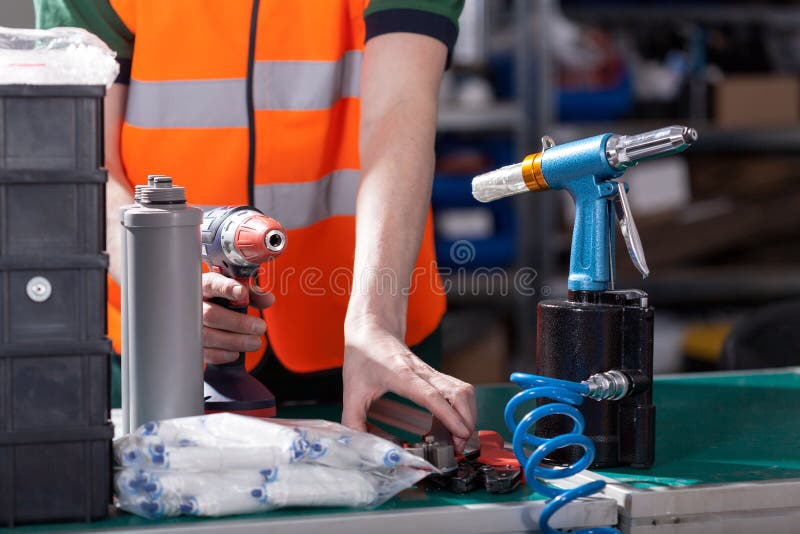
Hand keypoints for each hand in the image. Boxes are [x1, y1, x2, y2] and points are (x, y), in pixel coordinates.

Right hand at [201, 272, 273, 363]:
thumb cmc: (226, 299)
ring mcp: (190, 326)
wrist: (213, 314)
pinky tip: (236, 353)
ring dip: (235, 341)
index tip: (242, 293)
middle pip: (211, 314)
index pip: (212, 284)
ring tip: (255, 342)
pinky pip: (204, 353)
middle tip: (260, 327)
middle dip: (238, 323)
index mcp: (205, 286)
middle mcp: (195, 306)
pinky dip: (222, 355)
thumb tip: (268, 299)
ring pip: (208, 336)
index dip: (226, 288)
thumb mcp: (241, 291)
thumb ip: (254, 293)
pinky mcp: (193, 344)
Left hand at [341, 318, 476, 451]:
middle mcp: (422, 373)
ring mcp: (431, 373)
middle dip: (467, 420)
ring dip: (469, 413)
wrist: (372, 330)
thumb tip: (360, 446)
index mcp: (402, 376)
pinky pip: (459, 389)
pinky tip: (456, 422)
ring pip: (464, 390)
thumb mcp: (351, 391)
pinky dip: (465, 407)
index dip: (449, 415)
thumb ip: (353, 421)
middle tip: (459, 445)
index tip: (461, 432)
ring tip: (460, 437)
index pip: (432, 396)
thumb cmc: (363, 356)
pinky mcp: (435, 375)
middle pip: (458, 393)